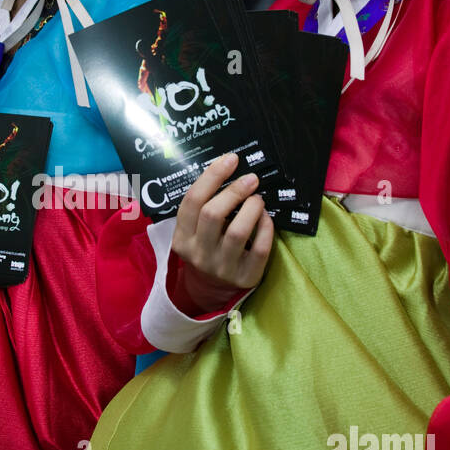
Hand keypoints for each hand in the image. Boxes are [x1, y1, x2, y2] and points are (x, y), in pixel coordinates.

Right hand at [172, 153, 274, 309]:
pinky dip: (266, 228)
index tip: (230, 159)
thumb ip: (204, 206)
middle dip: (234, 190)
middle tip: (251, 179)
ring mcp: (222, 267)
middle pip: (213, 214)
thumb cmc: (207, 247)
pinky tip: (266, 218)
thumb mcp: (194, 231)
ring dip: (251, 208)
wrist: (211, 290)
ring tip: (258, 199)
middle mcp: (200, 253)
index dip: (212, 176)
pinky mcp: (246, 276)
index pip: (192, 201)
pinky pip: (260, 248)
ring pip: (237, 232)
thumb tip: (226, 168)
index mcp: (182, 238)